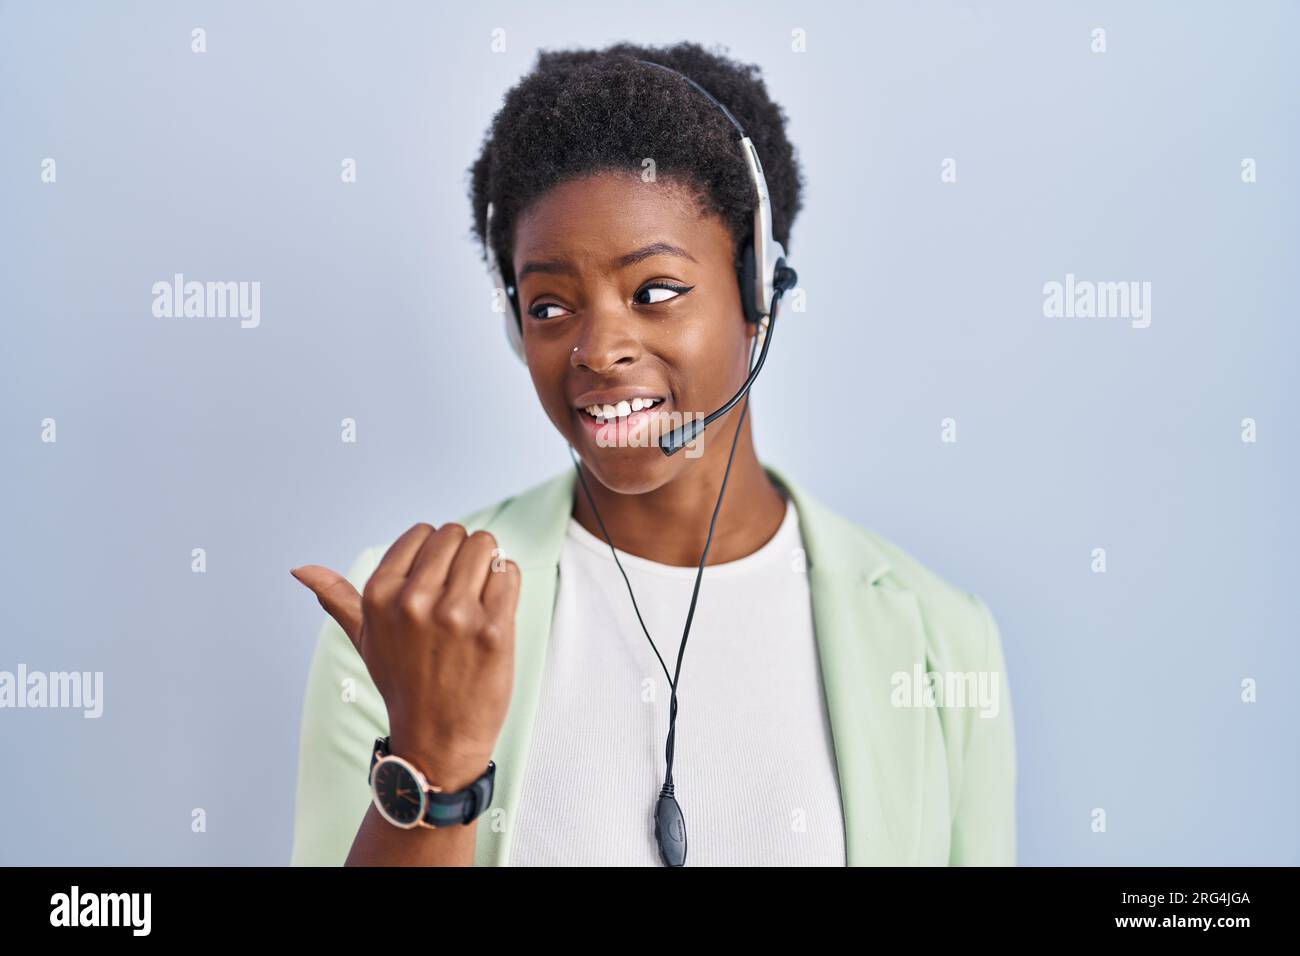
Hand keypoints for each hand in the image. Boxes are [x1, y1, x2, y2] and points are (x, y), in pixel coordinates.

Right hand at [291, 524, 520, 788]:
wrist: (437, 740)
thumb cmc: (404, 684)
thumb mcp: (365, 639)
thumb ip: (338, 598)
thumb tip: (300, 569)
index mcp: (380, 596)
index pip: (422, 533)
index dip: (436, 551)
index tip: (437, 580)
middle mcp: (414, 601)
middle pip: (456, 535)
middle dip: (463, 554)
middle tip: (462, 589)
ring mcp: (456, 615)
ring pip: (484, 547)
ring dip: (487, 564)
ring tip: (479, 595)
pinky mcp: (494, 629)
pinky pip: (507, 573)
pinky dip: (505, 582)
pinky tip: (494, 608)